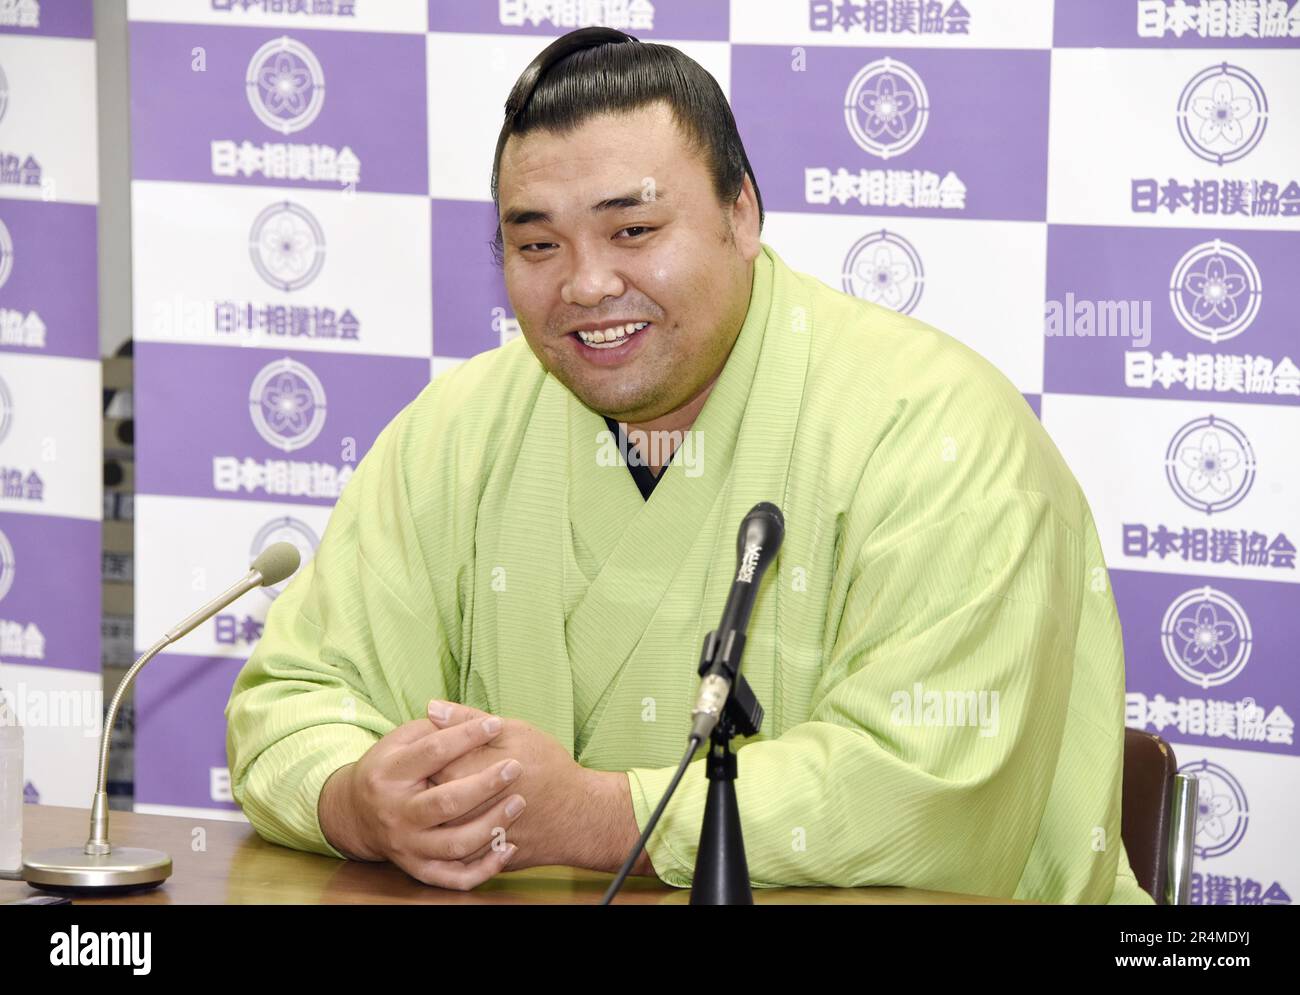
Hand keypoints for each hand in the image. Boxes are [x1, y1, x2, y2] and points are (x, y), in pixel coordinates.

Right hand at [318, 712, 526, 889]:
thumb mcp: (399, 741)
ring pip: (455, 844)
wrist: (355, 815)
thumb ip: (430, 728)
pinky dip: (484, 869)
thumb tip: (451, 709)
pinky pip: (455, 878)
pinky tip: (508, 848)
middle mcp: (397, 814)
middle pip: (446, 803)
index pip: (433, 752)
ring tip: (519, 803)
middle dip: (485, 785)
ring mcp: (407, 846)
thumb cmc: (389, 769)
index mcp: (389, 775)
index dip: (466, 736)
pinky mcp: (419, 869)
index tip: (496, 725)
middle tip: (516, 767)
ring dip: (492, 826)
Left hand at [426, 700, 653, 876]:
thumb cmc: (549, 768)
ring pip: (433, 823)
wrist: (578, 817)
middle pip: (424, 792)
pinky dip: (449, 835)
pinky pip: (451, 849)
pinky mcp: (476, 855)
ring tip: (450, 793)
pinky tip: (459, 820)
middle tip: (437, 770)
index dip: (427, 748)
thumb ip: (468, 720)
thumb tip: (431, 707)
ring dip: (434, 809)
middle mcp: (461, 807)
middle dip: (425, 780)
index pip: (425, 758)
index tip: (435, 743)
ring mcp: (467, 835)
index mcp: (465, 771)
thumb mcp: (514, 732)